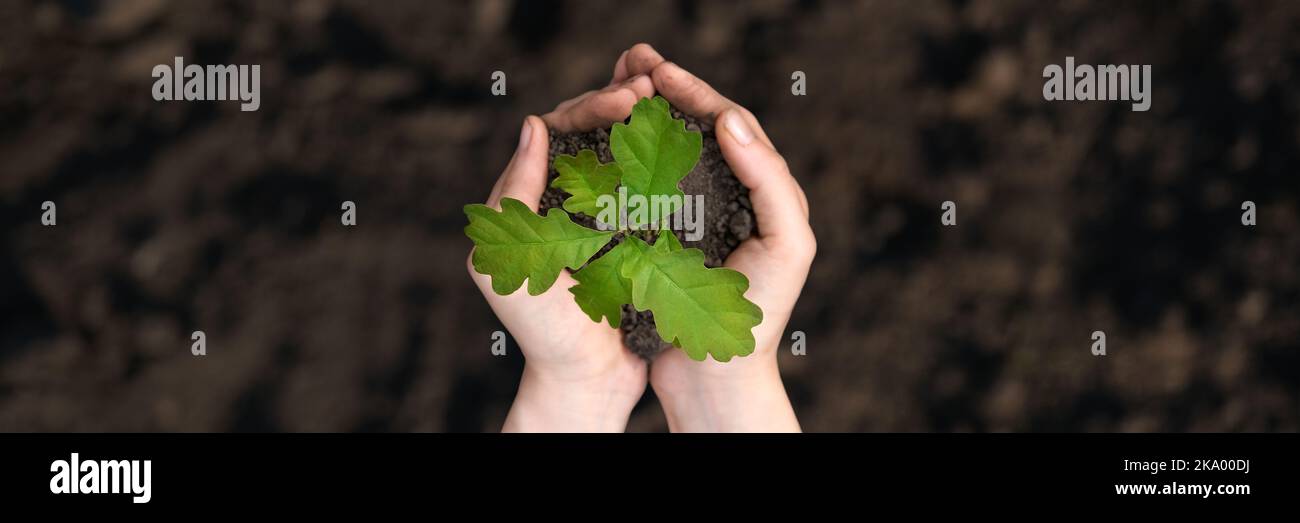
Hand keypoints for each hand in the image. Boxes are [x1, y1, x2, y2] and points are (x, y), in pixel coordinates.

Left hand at [468, 49, 655, 431]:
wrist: (586, 382)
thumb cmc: (541, 331)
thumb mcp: (506, 263)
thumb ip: (513, 197)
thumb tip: (534, 125)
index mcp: (531, 200)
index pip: (558, 133)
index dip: (591, 107)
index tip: (627, 98)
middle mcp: (566, 202)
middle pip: (593, 135)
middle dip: (620, 105)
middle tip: (653, 88)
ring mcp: (603, 219)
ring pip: (623, 155)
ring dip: (645, 127)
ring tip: (670, 105)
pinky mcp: (636, 239)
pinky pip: (649, 190)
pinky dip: (664, 165)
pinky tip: (685, 148)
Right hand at [622, 45, 815, 431]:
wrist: (720, 377)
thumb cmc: (759, 315)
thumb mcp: (785, 244)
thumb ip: (770, 179)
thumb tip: (732, 118)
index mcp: (762, 190)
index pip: (732, 123)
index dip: (697, 91)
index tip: (660, 71)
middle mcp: (729, 196)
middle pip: (698, 127)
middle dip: (666, 90)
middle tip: (632, 61)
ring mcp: (694, 217)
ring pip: (667, 150)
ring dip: (642, 117)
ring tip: (614, 89)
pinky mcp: (662, 240)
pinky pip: (642, 188)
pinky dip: (622, 159)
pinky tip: (599, 145)